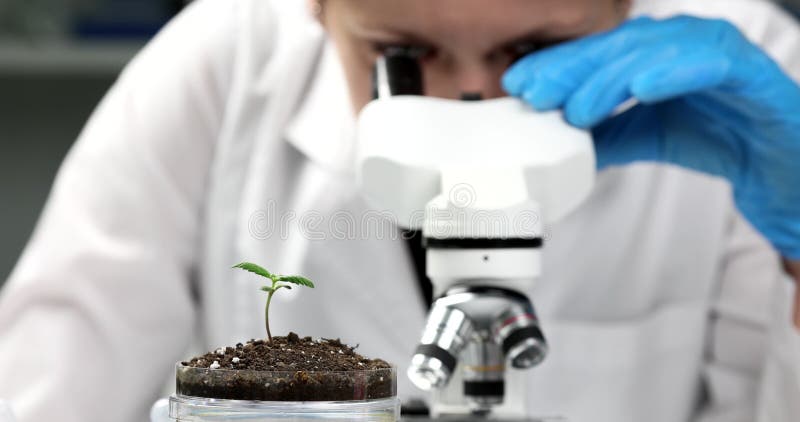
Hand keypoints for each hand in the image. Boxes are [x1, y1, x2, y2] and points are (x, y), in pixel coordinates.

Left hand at [503, 16, 799, 260]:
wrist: (782, 169)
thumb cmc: (720, 138)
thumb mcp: (646, 136)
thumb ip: (604, 134)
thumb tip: (555, 141)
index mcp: (658, 53)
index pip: (599, 53)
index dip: (557, 65)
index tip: (517, 84)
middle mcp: (685, 43)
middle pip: (618, 45)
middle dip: (571, 67)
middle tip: (533, 92)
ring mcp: (718, 52)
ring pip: (656, 50)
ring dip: (611, 77)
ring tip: (579, 108)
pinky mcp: (752, 71)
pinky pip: (711, 62)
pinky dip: (674, 71)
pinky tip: (641, 88)